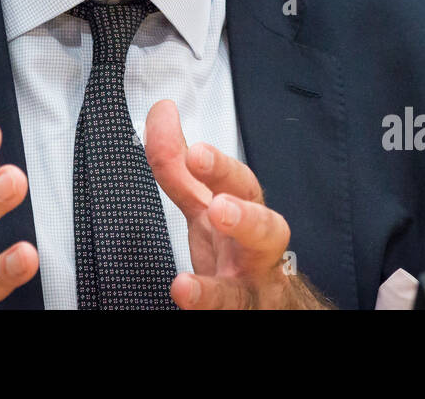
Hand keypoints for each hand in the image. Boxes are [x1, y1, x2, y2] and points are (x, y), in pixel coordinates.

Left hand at [145, 100, 331, 308]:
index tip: (197, 153)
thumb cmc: (236, 248)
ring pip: (249, 288)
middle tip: (220, 208)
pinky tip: (182, 296)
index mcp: (244, 213)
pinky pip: (228, 311)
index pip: (237, 185)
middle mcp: (256, 248)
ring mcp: (252, 285)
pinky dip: (206, 305)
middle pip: (263, 230)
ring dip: (221, 282)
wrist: (264, 301)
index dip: (219, 168)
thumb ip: (178, 165)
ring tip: (189, 279)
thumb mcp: (203, 203)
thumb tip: (160, 113)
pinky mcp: (241, 311)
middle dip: (245, 217)